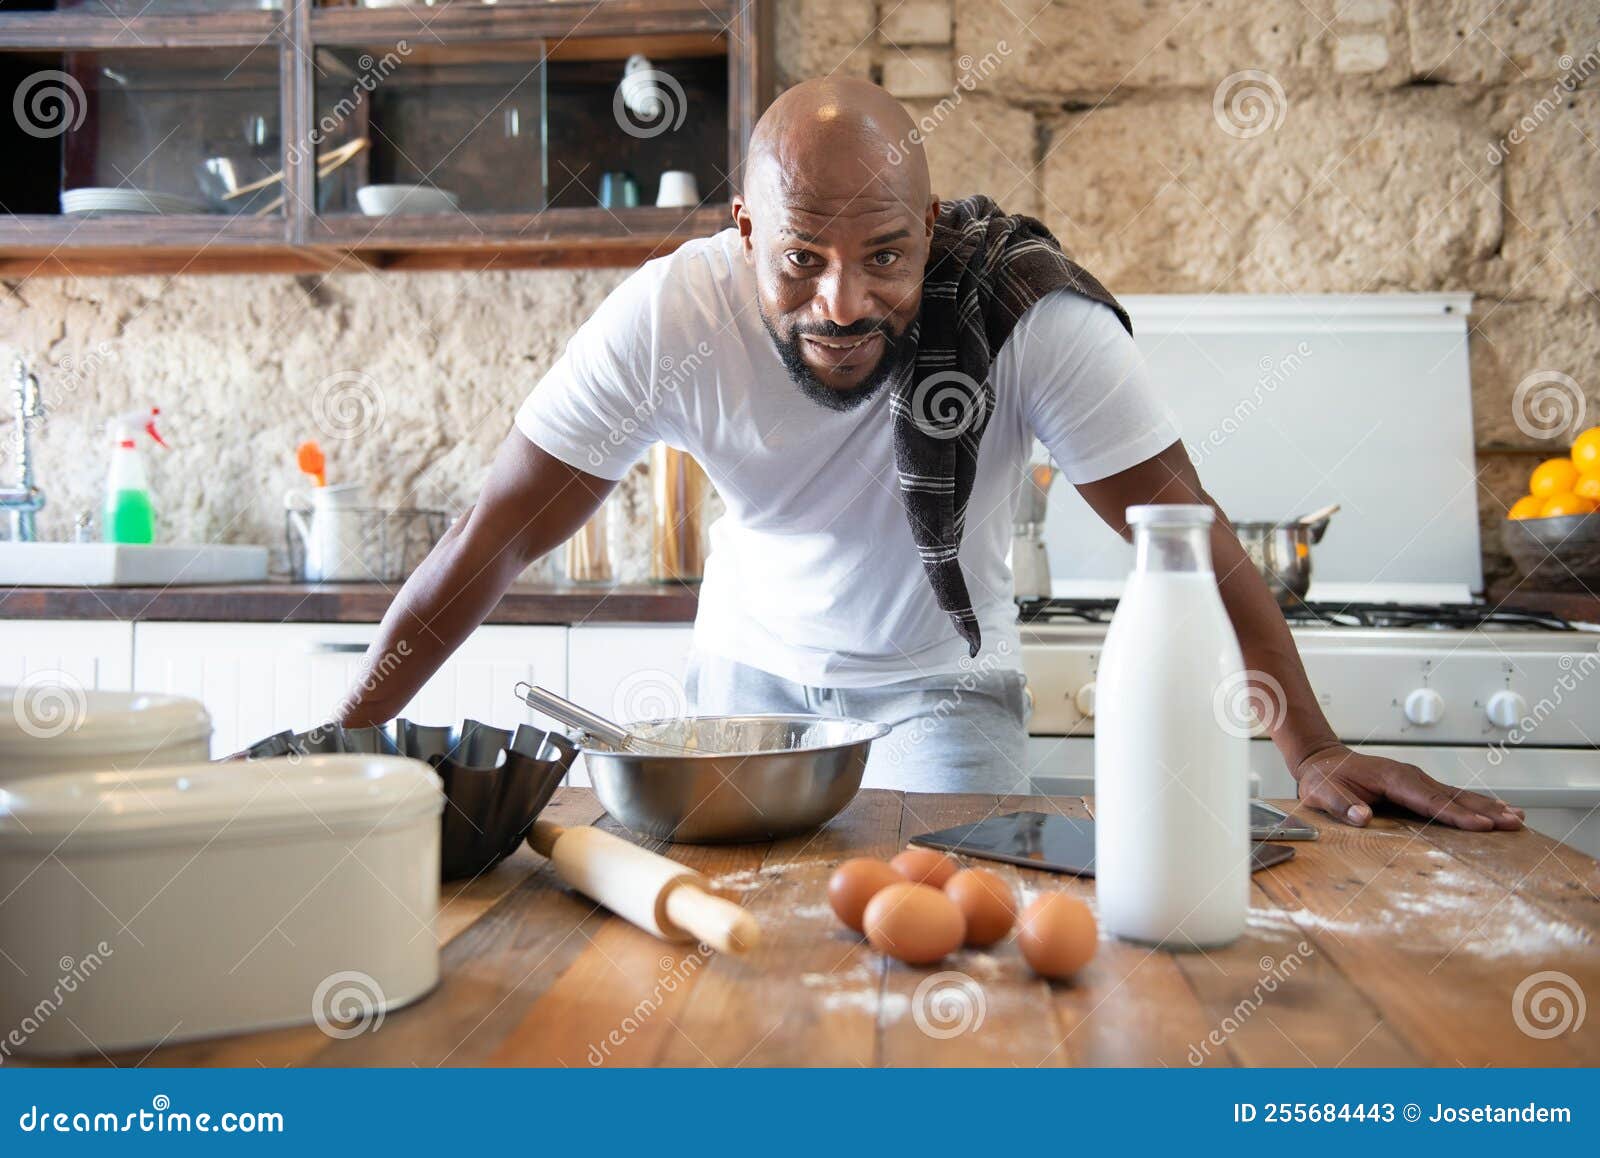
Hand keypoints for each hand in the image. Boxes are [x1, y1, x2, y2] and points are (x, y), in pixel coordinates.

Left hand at [1293, 744, 1524, 831]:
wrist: (1323, 760)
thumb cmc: (1324, 778)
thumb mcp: (1323, 792)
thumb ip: (1342, 805)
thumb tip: (1362, 817)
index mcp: (1391, 778)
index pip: (1430, 800)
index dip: (1456, 815)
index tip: (1481, 826)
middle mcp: (1410, 775)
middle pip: (1453, 796)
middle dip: (1485, 811)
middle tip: (1515, 823)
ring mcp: (1416, 778)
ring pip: (1458, 794)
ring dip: (1487, 806)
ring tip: (1517, 817)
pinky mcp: (1418, 784)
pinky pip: (1451, 794)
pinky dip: (1475, 803)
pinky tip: (1494, 809)